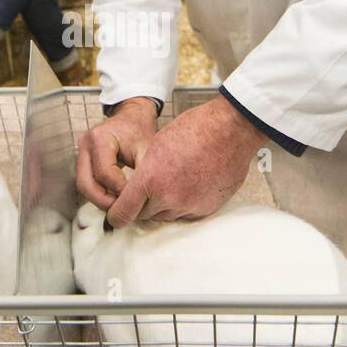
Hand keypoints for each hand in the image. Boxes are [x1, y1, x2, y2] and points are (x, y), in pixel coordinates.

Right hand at [76, 97, 159, 210]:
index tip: (135, 198)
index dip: (119, 190)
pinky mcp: (83, 160)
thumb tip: (139, 202)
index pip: (105, 174)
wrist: (132, 118)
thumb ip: (143, 174)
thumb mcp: (146, 150)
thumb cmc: (139, 130)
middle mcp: (85, 144)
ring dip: (100, 200)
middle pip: (86, 184)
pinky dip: (100, 193)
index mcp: (99, 138)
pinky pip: (87, 183)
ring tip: (119, 206)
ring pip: (83, 186)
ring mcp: (81, 152)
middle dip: (104, 201)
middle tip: (122, 211)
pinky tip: (115, 198)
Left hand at [104, 96, 267, 227]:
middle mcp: (169, 198)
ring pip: (165, 216)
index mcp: (150, 180)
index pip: (123, 213)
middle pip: (143, 216)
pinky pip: (186, 214)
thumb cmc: (194, 130)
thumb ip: (143, 173)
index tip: (115, 214)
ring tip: (170, 184)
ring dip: (163, 206)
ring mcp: (189, 205)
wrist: (230, 130)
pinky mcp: (206, 209)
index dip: (116, 215)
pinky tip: (187, 186)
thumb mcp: (156, 146)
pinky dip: (182, 205)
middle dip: (141, 206)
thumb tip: (135, 191)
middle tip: (146, 192)